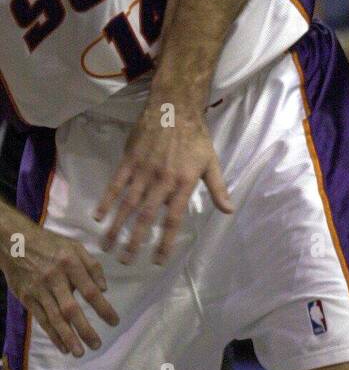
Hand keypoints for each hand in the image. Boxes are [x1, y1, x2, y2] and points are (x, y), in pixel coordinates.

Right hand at [0, 220, 118, 355]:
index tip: (114, 322)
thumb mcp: (75, 246)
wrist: (15, 241)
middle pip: (71, 308)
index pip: (90, 290)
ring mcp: (39, 289)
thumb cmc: (50, 244)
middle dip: (84, 329)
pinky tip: (62, 346)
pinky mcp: (27, 297)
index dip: (103, 308)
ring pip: (54, 318)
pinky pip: (41, 319)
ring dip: (68, 337)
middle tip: (97, 344)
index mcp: (70, 263)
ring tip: (80, 352)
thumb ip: (92, 265)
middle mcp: (54, 278)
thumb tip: (105, 288)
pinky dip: (52, 334)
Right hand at [94, 102, 233, 265]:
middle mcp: (162, 180)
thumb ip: (218, 188)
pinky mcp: (129, 160)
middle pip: (146, 217)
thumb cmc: (196, 136)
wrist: (174, 107)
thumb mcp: (211, 162)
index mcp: (183, 183)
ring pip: (127, 204)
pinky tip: (98, 216)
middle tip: (125, 261)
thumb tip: (229, 211)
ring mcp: (143, 170)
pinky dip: (106, 201)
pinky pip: (115, 184)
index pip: (173, 219)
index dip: (165, 242)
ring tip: (106, 246)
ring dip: (116, 227)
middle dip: (134, 242)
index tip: (158, 260)